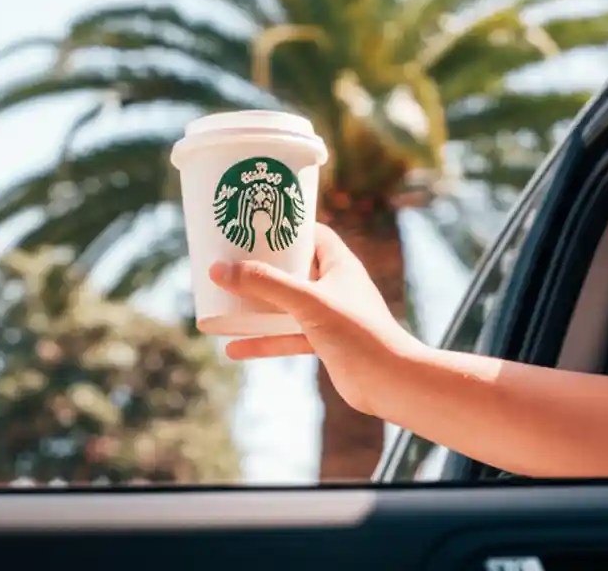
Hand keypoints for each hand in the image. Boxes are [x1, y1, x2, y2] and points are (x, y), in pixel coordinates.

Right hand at [208, 225, 427, 416]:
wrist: (389, 382)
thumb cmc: (358, 333)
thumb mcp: (307, 301)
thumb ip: (265, 284)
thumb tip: (218, 270)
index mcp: (340, 264)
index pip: (313, 233)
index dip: (287, 228)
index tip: (256, 225)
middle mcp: (335, 286)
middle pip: (294, 268)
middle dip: (263, 267)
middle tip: (231, 261)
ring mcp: (329, 315)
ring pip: (286, 305)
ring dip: (257, 306)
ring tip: (224, 302)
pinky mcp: (324, 342)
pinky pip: (286, 336)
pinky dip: (262, 341)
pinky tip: (234, 348)